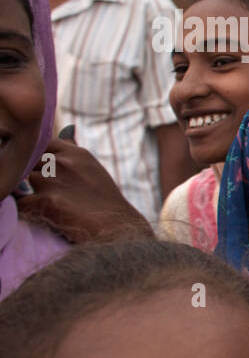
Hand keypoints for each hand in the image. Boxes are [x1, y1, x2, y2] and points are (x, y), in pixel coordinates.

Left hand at [16, 133, 151, 242]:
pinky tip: (42, 214)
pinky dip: (27, 209)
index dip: (37, 156)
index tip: (42, 168)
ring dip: (30, 192)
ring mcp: (54, 181)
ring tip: (48, 203)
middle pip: (30, 162)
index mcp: (76, 153)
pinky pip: (21, 202)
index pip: (41, 143)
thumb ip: (74, 151)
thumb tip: (67, 129)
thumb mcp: (93, 168)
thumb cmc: (105, 201)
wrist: (117, 229)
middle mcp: (64, 163)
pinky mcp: (47, 202)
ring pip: (23, 181)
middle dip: (32, 174)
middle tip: (47, 191)